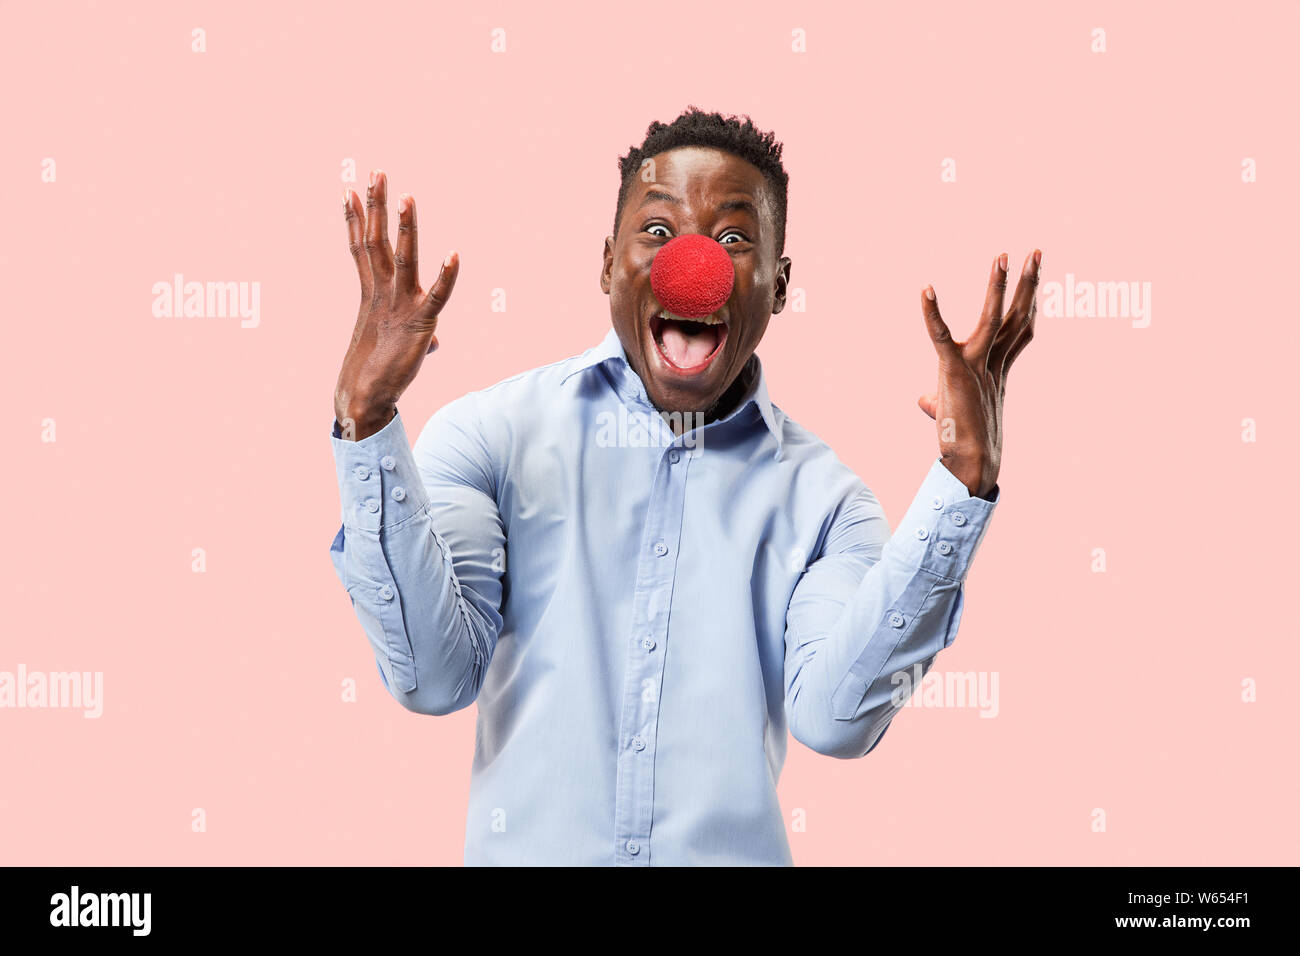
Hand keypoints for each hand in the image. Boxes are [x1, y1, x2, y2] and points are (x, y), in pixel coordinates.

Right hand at [333, 169, 459, 440]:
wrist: (365, 399)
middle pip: (376, 241)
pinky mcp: (420, 323)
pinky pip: (437, 296)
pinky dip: (447, 276)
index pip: (361, 249)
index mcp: (371, 294)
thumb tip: (437, 341)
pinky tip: (455, 254)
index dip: (355, 219)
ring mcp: (399, 305)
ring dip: (404, 226)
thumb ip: (419, 332)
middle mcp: (381, 293)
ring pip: (402, 258)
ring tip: (406, 196)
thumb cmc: (380, 373)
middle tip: (376, 172)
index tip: (347, 190)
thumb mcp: (401, 345)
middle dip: (376, 207)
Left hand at [917, 250, 1039, 498]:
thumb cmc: (962, 441)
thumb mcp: (950, 412)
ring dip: (997, 286)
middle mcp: (994, 363)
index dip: (1028, 302)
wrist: (969, 463)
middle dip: (1026, 283)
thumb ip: (939, 399)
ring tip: (1003, 256)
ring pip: (993, 319)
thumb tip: (925, 401)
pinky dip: (932, 313)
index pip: (1019, 330)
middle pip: (1017, 316)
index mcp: (997, 369)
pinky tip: (925, 290)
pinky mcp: (954, 371)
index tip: (1034, 278)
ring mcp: (977, 366)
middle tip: (1035, 251)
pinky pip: (940, 336)